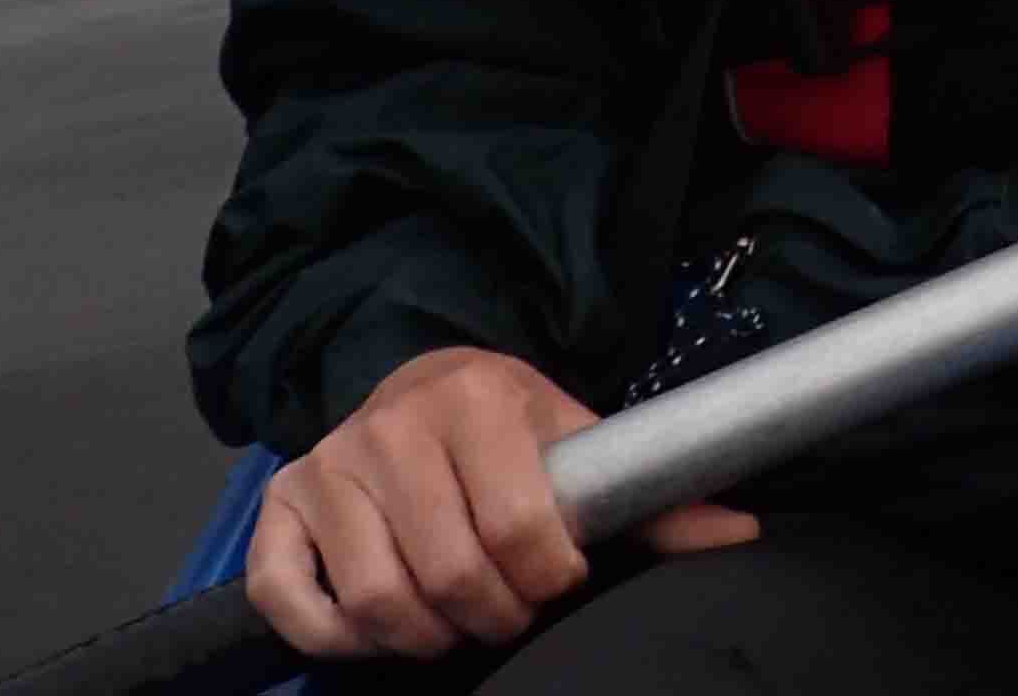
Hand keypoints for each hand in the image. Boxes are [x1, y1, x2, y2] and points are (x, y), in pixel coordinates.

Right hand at [245, 344, 760, 660]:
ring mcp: (328, 466)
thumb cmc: (508, 428)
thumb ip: (651, 498)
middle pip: (450, 573)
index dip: (548, 577)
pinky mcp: (279, 506)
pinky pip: (287, 596)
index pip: (519, 527)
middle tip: (509, 609)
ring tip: (454, 616)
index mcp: (476, 401)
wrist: (423, 383)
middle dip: (495, 615)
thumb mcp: (577, 443)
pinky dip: (335, 634)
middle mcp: (392, 428)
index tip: (558, 577)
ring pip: (377, 599)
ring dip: (425, 635)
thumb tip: (738, 532)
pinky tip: (380, 624)